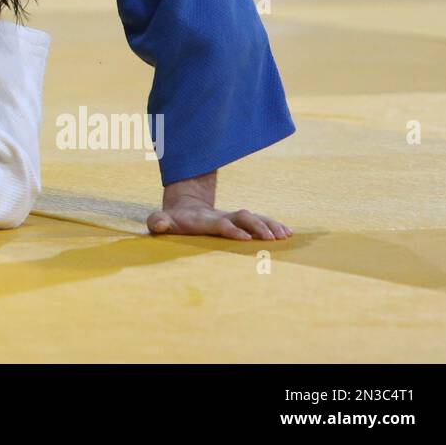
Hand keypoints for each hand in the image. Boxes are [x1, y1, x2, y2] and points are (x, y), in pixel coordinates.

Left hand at [148, 170, 291, 240]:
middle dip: (256, 226)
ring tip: (284, 235)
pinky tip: (288, 233)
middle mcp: (222, 216)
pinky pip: (260, 221)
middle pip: (242, 216)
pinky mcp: (240, 221)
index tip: (244, 237)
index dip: (230, 229)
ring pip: (254, 217)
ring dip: (269, 225)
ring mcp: (233, 217)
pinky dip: (273, 225)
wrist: (186, 206)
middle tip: (270, 238)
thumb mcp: (163, 220)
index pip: (219, 223)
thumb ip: (158, 222)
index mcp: (204, 219)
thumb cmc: (174, 220)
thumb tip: (157, 224)